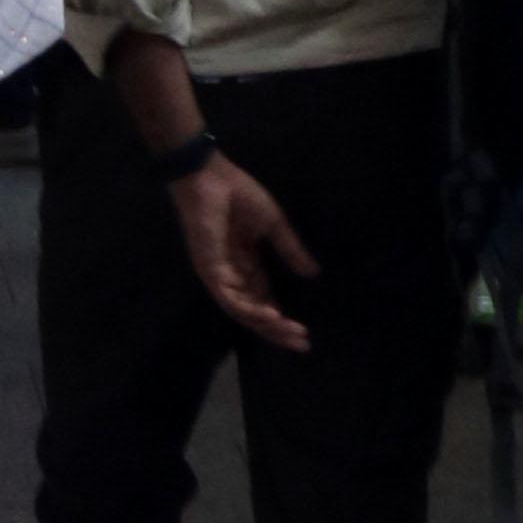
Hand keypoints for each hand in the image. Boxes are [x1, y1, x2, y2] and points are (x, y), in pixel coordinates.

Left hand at [171, 149, 317, 348]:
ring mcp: (218, 275)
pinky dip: (249, 308)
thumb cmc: (239, 196)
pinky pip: (229, 297)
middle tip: (302, 344)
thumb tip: (313, 273)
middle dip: (278, 330)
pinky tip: (271, 315)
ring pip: (242, 310)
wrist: (211, 178)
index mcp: (245, 266)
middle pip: (254, 312)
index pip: (264, 301)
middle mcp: (231, 276)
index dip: (281, 319)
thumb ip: (290, 250)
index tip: (304, 334)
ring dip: (266, 323)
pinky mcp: (209, 269)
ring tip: (290, 330)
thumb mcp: (273, 226)